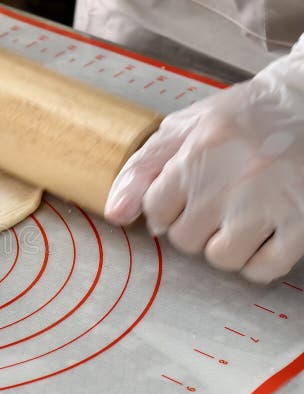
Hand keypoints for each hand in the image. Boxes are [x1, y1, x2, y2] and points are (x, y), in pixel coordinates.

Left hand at [105, 37, 303, 282]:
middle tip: (218, 200)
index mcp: (198, 152)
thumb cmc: (245, 117)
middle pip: (185, 239)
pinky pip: (262, 269)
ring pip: (221, 258)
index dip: (165, 207)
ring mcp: (269, 204)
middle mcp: (231, 180)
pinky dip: (259, 260)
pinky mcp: (302, 223)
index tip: (183, 195)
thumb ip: (143, 168)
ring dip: (226, 245)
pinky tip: (263, 234)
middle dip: (195, 225)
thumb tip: (116, 215)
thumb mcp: (186, 127)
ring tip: (241, 215)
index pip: (156, 210)